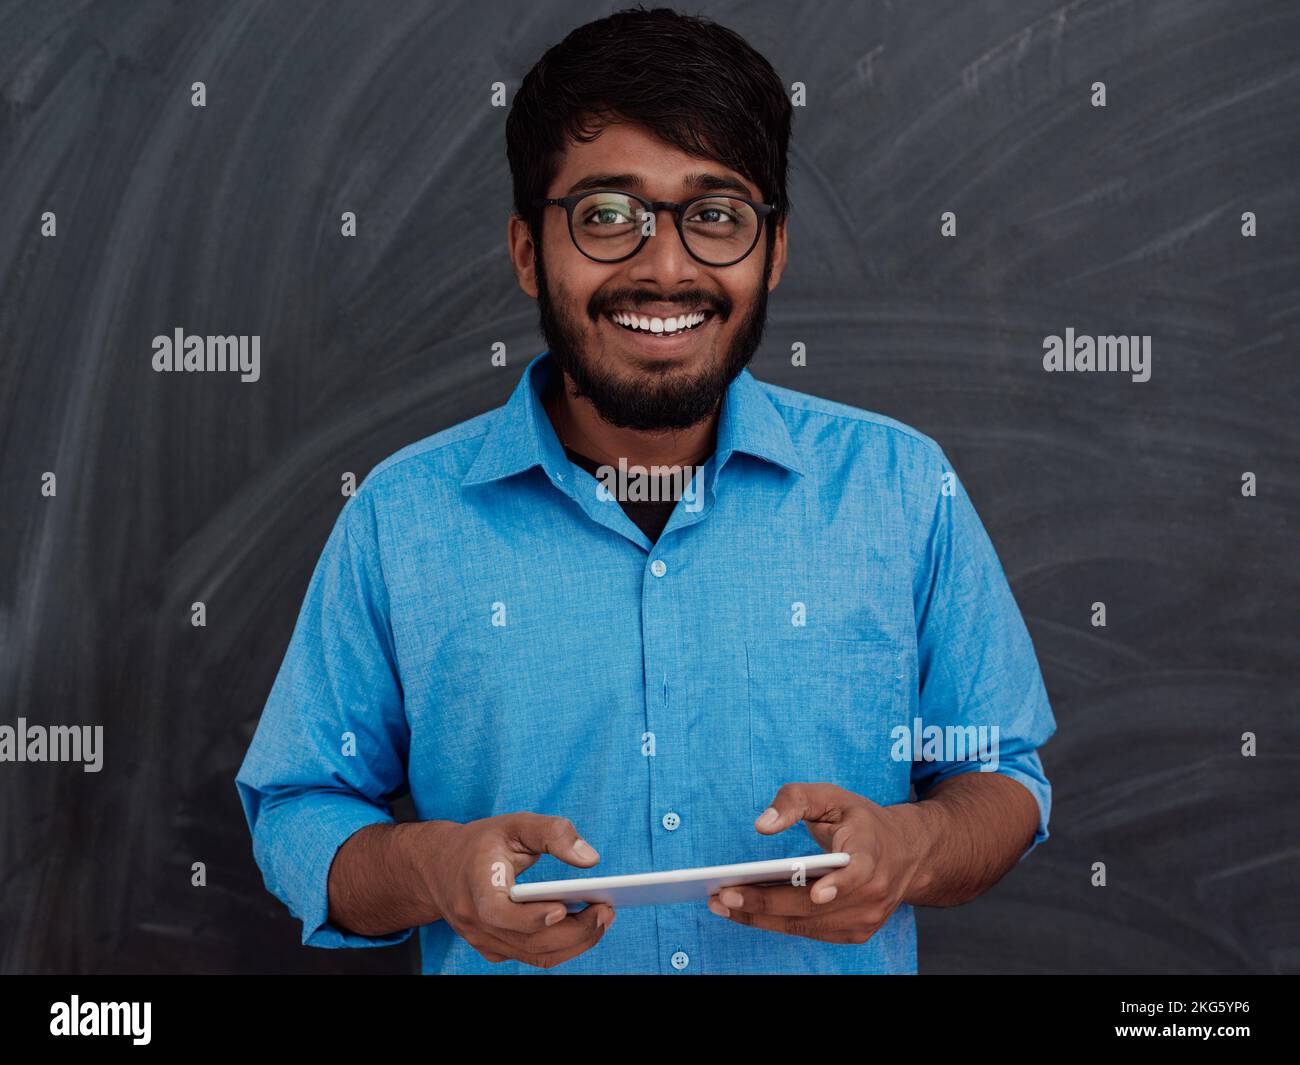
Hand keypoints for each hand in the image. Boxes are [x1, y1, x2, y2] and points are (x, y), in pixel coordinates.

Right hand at [420, 813, 614, 967]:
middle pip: (528, 941)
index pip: (498, 913)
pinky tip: (585, 926)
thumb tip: (590, 859)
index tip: (564, 908)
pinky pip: (533, 956)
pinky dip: (562, 945)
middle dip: (573, 931)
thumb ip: (553, 833)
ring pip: (535, 955)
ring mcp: (483, 940)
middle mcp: (475, 921)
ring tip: (604, 917)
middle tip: (607, 910)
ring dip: (575, 941)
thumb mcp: (514, 824)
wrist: (439, 867)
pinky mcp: (494, 950)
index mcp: (474, 886)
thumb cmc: (482, 843)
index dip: (531, 917)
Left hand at [706, 782, 930, 944]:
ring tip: (722, 904)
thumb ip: (794, 800)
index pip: (858, 873)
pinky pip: (810, 932)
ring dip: (761, 918)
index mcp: (872, 853)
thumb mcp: (831, 796)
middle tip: (723, 895)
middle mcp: (874, 892)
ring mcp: (866, 918)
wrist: (906, 853)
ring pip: (807, 924)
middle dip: (765, 902)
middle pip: (814, 906)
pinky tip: (746, 911)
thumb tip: (762, 825)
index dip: (839, 885)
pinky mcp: (856, 933)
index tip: (818, 891)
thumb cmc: (861, 821)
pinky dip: (776, 922)